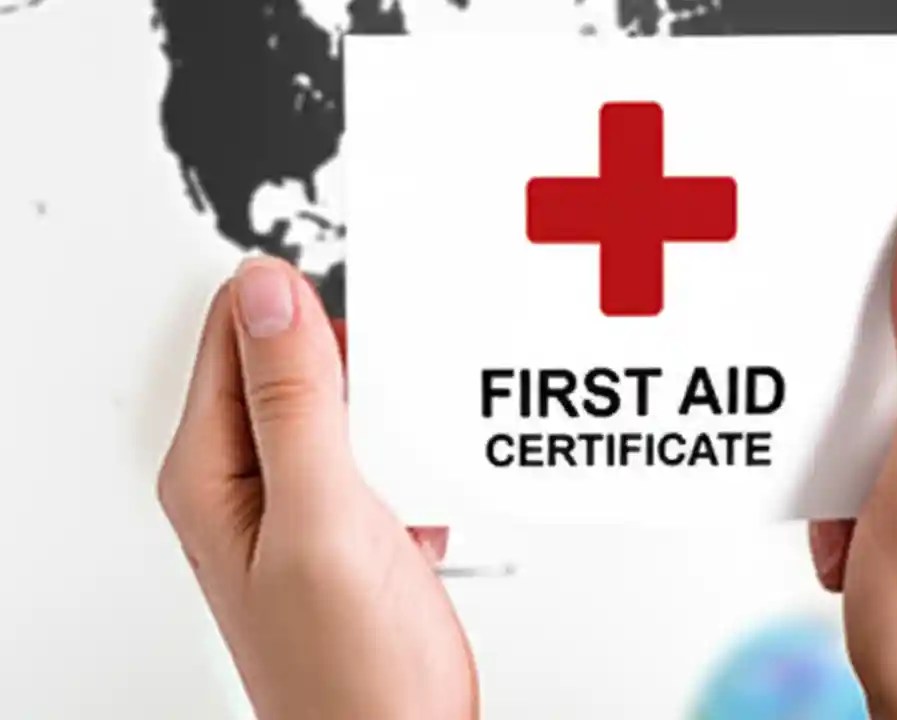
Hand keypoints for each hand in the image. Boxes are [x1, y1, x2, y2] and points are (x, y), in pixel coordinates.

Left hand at [158, 257, 476, 719]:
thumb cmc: (349, 672)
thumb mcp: (320, 521)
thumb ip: (294, 404)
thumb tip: (269, 294)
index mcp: (214, 470)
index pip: (237, 329)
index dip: (299, 302)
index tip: (359, 307)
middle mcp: (248, 478)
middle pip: (292, 355)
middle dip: (354, 351)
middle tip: (399, 383)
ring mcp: (303, 499)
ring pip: (344, 398)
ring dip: (388, 402)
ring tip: (420, 432)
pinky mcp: (351, 518)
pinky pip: (376, 444)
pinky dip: (410, 443)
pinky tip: (429, 475)